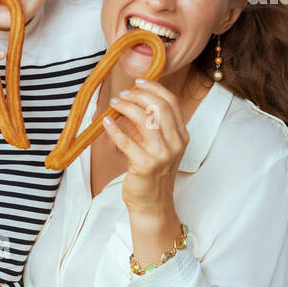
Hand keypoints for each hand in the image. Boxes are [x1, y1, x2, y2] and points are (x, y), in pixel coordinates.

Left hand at [101, 79, 188, 216]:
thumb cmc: (153, 174)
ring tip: (114, 104)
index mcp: (181, 136)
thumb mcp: (158, 147)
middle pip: (159, 107)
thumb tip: (130, 103)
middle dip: (138, 95)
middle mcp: (175, 143)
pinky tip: (106, 122)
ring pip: (144, 119)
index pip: (171, 103)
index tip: (139, 82)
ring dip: (126, 107)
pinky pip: (127, 141)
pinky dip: (114, 129)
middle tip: (122, 94)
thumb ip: (149, 127)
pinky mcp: (146, 165)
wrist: (152, 204)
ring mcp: (162, 154)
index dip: (154, 88)